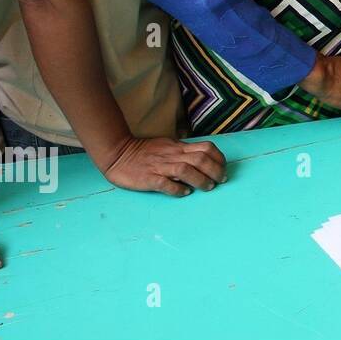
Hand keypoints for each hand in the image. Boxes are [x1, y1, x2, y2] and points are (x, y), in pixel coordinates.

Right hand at [99, 135, 227, 197]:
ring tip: (208, 188)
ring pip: (186, 169)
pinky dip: (177, 189)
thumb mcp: (167, 146)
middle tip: (221, 180)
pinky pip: (164, 183)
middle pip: (200, 159)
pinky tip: (184, 193)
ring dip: (201, 179)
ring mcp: (159, 167)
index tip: (223, 168)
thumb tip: (202, 160)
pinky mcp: (147, 178)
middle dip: (215, 170)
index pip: (205, 148)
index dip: (218, 158)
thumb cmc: (143, 151)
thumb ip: (183, 152)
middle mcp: (172, 156)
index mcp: (177, 147)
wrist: (117, 153)